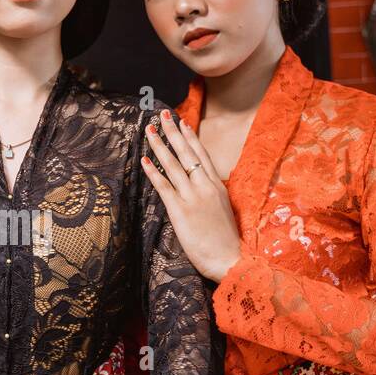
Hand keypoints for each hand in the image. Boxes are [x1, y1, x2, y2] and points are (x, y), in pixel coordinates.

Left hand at [141, 109, 242, 283]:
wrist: (231, 259)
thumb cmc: (227, 241)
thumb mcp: (224, 210)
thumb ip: (213, 196)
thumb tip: (204, 187)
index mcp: (217, 186)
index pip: (202, 155)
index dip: (190, 137)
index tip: (181, 123)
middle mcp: (205, 187)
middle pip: (187, 153)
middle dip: (173, 132)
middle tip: (162, 115)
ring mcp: (193, 197)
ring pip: (173, 165)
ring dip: (160, 146)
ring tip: (149, 131)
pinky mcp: (181, 211)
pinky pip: (164, 187)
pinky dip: (153, 172)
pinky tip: (144, 160)